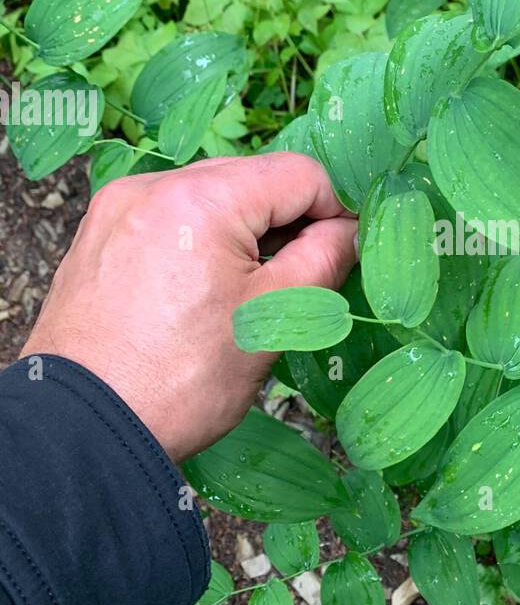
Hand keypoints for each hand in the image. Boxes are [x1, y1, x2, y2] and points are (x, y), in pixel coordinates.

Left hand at [21, 153, 357, 462]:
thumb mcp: (275, 319)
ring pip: (209, 199)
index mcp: (202, 199)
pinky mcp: (98, 236)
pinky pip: (168, 220)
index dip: (335, 214)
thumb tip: (349, 231)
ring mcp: (119, 208)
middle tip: (295, 284)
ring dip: (241, 235)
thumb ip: (324, 259)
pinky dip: (196, 245)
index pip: (300, 175)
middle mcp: (153, 186)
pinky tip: (198, 296)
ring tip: (242, 297)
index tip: (340, 257)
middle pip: (252, 179)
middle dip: (285, 225)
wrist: (84, 429)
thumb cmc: (182, 381)